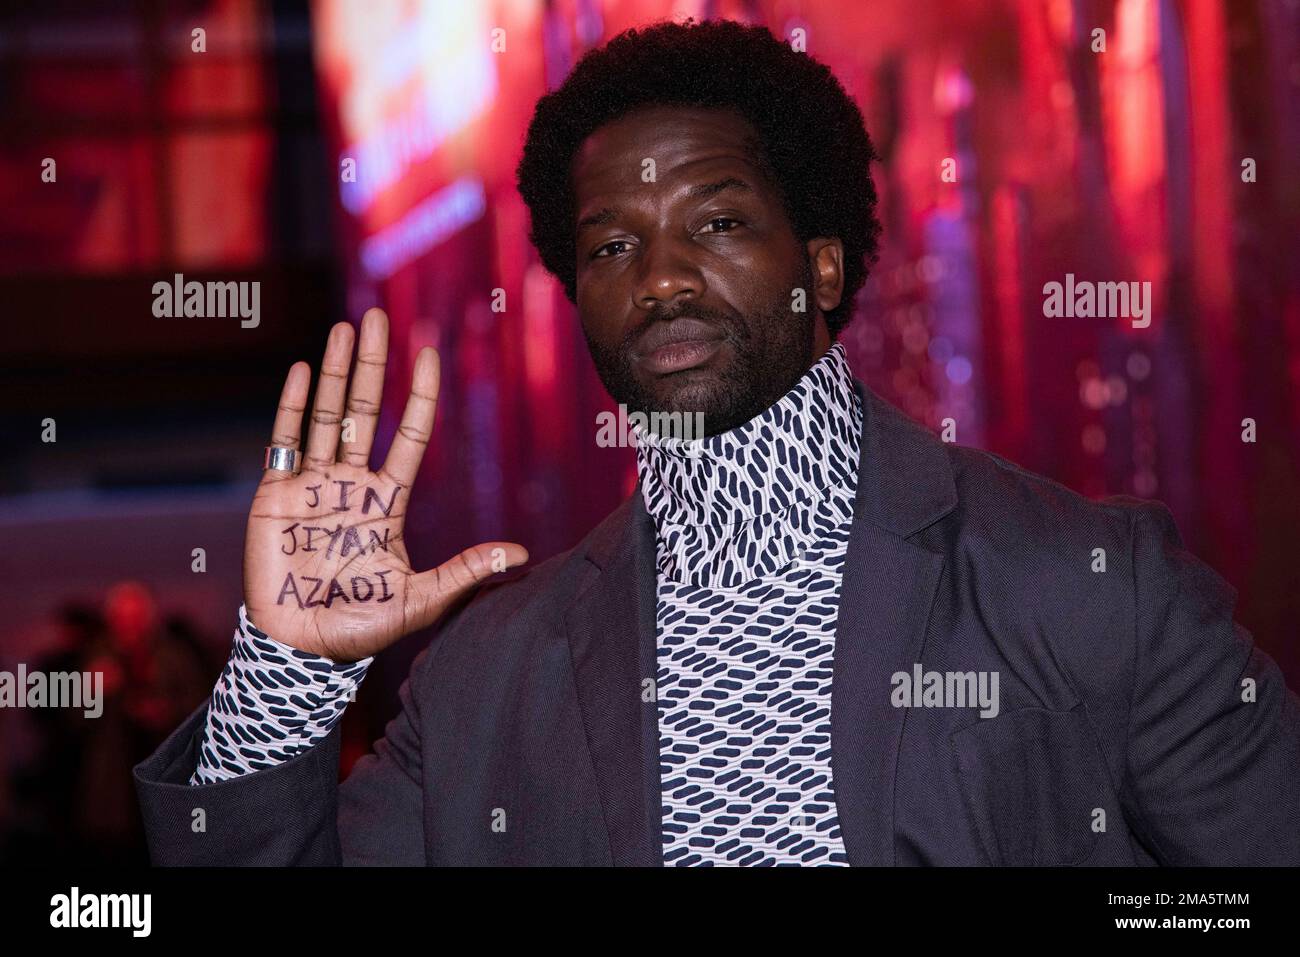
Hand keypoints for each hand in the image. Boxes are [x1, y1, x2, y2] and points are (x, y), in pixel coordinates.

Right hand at [242, 309, 526, 660]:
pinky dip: (291, 407)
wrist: (303, 648)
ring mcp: (312, 487)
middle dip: (371, 364)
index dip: (417, 394)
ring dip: (331, 371)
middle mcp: (350, 484)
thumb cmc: (362, 626)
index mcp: (386, 500)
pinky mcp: (276, 497)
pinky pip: (283, 443)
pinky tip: (300, 371)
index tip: (428, 353)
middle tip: (377, 316)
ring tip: (343, 328)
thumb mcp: (422, 599)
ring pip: (323, 416)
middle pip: (361, 411)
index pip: (407, 434)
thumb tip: (522, 553)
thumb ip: (465, 572)